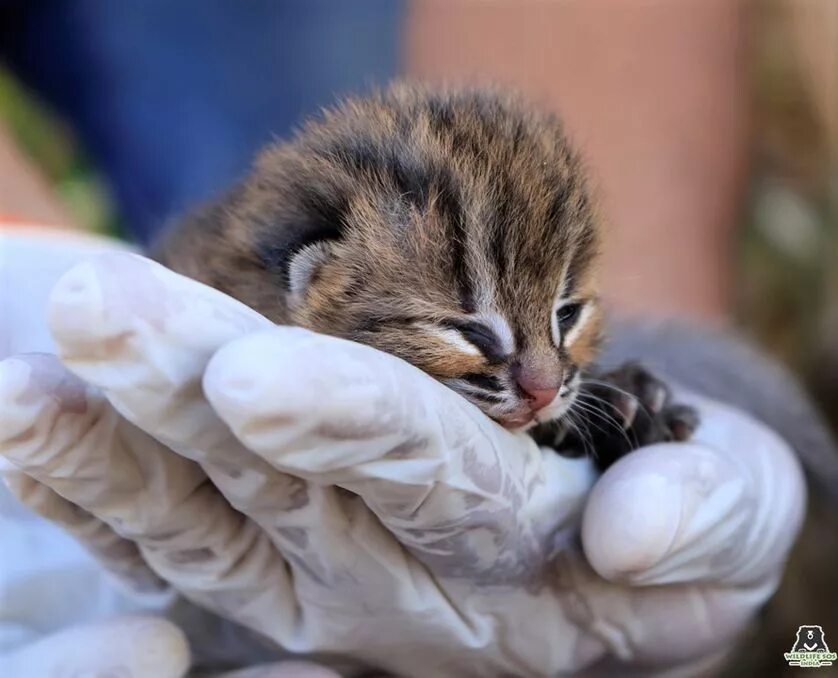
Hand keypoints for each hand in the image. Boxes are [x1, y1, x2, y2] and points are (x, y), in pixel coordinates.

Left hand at [0, 250, 805, 675]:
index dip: (347, 425)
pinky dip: (99, 489)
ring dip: (109, 446)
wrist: (625, 544)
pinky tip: (39, 417)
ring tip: (26, 369)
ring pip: (201, 524)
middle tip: (91, 305)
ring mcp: (325, 584)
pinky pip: (172, 541)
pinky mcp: (274, 575)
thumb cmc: (687, 506)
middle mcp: (401, 580)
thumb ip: (707, 510)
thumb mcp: (732, 502)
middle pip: (282, 486)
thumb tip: (637, 527)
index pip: (422, 477)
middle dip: (186, 394)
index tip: (254, 369)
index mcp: (513, 552)